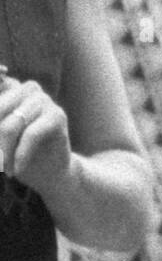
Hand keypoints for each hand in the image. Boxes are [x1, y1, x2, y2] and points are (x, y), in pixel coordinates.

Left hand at [0, 67, 72, 198]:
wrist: (49, 172)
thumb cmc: (16, 154)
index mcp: (9, 88)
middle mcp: (26, 88)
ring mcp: (44, 99)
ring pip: (11, 125)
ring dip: (3, 153)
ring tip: (3, 170)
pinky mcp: (57, 115)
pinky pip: (30, 135)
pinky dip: (20, 156)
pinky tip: (17, 170)